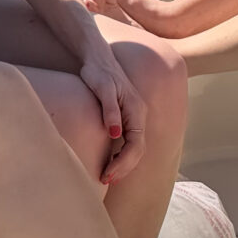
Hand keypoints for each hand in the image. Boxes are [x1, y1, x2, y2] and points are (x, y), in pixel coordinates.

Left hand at [73, 33, 148, 184]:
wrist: (97, 57)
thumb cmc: (99, 72)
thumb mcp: (103, 89)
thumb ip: (110, 111)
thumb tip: (115, 134)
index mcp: (137, 111)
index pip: (136, 145)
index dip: (122, 163)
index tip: (106, 174)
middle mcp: (140, 116)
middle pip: (137, 151)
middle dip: (123, 168)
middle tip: (104, 180)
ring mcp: (134, 117)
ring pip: (134, 148)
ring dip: (122, 165)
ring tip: (106, 177)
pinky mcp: (126, 118)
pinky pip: (128, 142)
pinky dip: (120, 156)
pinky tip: (108, 162)